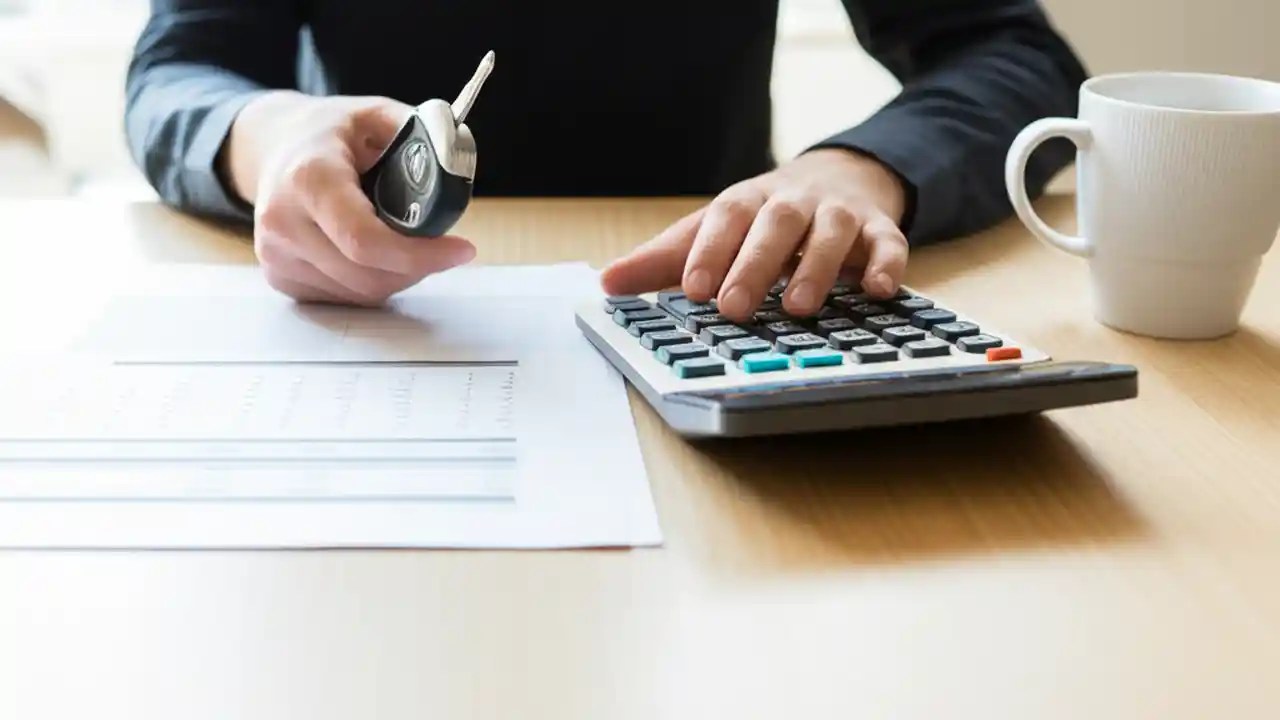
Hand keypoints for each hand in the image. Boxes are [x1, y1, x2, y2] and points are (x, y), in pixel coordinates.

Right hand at [223, 92, 475, 305]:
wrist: (270, 147)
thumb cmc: (329, 133)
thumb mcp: (376, 114)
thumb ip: (421, 135)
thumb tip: (455, 163)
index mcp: (308, 178)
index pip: (365, 240)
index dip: (420, 255)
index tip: (461, 250)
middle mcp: (283, 222)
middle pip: (368, 276)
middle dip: (417, 266)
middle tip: (441, 247)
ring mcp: (277, 255)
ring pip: (360, 293)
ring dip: (397, 277)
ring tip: (405, 244)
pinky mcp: (279, 277)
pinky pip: (343, 298)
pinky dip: (372, 283)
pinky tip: (375, 255)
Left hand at [601, 149, 909, 320]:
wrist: (842, 177)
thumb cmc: (765, 218)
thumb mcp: (716, 231)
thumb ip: (665, 260)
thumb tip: (607, 283)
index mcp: (749, 201)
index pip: (725, 217)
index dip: (709, 250)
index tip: (692, 289)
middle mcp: (794, 202)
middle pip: (775, 224)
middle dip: (754, 264)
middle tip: (734, 307)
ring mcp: (840, 213)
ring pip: (831, 231)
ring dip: (817, 267)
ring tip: (799, 308)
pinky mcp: (880, 228)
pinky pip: (889, 242)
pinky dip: (887, 263)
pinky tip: (878, 290)